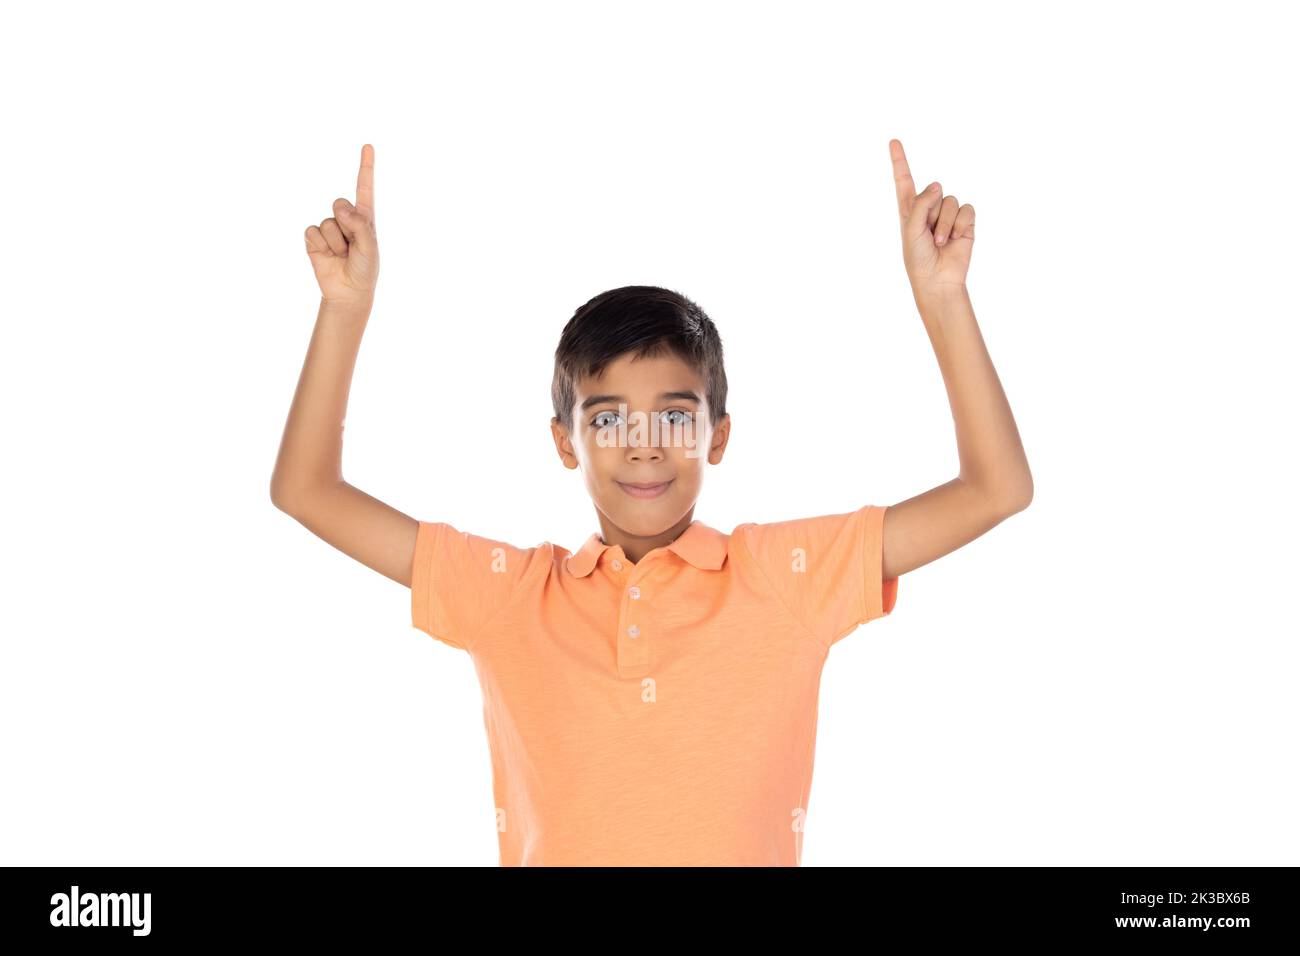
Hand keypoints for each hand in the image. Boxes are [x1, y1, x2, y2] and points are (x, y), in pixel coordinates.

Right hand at [305, 144, 379, 306]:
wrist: (348, 292)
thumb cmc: (365, 269)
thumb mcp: (370, 248)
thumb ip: (359, 225)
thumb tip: (340, 208)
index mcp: (365, 218)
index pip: (364, 188)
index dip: (366, 167)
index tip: (368, 146)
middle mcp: (346, 219)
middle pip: (339, 203)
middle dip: (346, 224)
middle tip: (352, 245)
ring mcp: (329, 228)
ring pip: (327, 223)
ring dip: (336, 242)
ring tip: (343, 255)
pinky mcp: (314, 238)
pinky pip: (312, 232)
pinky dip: (321, 246)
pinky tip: (328, 257)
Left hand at [890, 139, 973, 299]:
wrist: (937, 280)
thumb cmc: (918, 258)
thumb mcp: (910, 229)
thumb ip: (920, 203)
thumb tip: (937, 184)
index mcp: (909, 210)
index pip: (904, 181)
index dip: (899, 161)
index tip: (893, 141)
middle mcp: (928, 209)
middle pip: (933, 192)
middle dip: (930, 213)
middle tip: (927, 236)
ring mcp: (947, 215)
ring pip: (949, 200)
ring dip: (944, 223)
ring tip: (939, 241)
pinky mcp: (965, 222)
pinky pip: (966, 209)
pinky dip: (959, 225)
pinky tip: (955, 239)